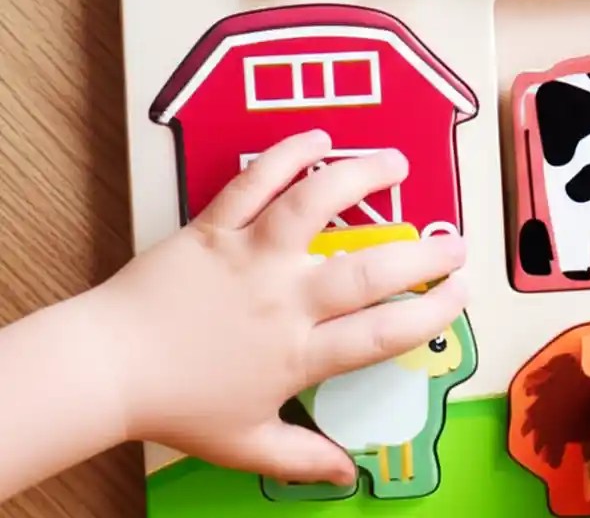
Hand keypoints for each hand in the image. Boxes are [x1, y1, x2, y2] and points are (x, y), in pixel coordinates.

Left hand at [89, 130, 468, 484]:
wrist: (104, 369)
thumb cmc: (173, 406)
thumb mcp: (246, 444)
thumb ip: (304, 460)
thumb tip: (350, 476)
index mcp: (299, 355)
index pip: (385, 333)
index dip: (433, 312)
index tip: (459, 295)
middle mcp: (283, 301)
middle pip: (370, 271)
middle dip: (424, 254)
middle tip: (452, 243)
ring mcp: (250, 258)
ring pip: (316, 205)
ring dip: (363, 178)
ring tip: (397, 164)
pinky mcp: (214, 228)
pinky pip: (255, 183)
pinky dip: (288, 153)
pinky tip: (320, 137)